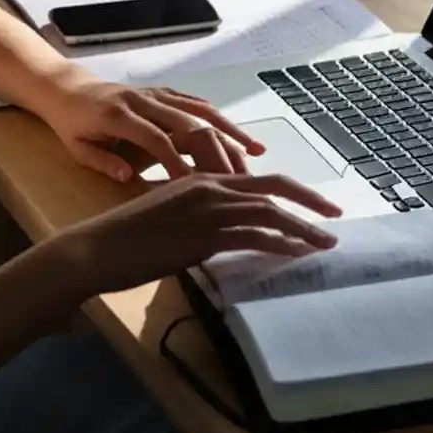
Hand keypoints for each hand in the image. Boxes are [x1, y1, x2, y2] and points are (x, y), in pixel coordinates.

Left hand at [37, 77, 265, 180]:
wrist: (67, 88)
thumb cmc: (72, 124)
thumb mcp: (77, 148)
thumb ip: (103, 163)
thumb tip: (128, 178)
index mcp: (118, 115)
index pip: (155, 138)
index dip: (176, 161)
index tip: (194, 184)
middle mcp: (144, 100)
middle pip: (188, 123)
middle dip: (217, 150)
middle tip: (239, 176)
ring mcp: (157, 93)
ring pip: (201, 111)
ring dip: (231, 131)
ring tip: (257, 151)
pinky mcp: (165, 92)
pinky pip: (197, 104)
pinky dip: (221, 120)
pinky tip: (241, 137)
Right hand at [61, 173, 342, 294]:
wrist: (96, 248)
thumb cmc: (127, 237)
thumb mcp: (169, 215)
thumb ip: (199, 215)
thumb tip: (224, 230)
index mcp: (201, 178)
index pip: (256, 179)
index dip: (289, 190)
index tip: (311, 204)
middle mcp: (209, 187)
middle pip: (273, 186)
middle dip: (309, 199)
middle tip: (335, 214)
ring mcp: (207, 209)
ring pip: (269, 212)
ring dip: (303, 228)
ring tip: (325, 242)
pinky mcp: (203, 234)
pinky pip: (253, 237)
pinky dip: (280, 245)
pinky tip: (296, 254)